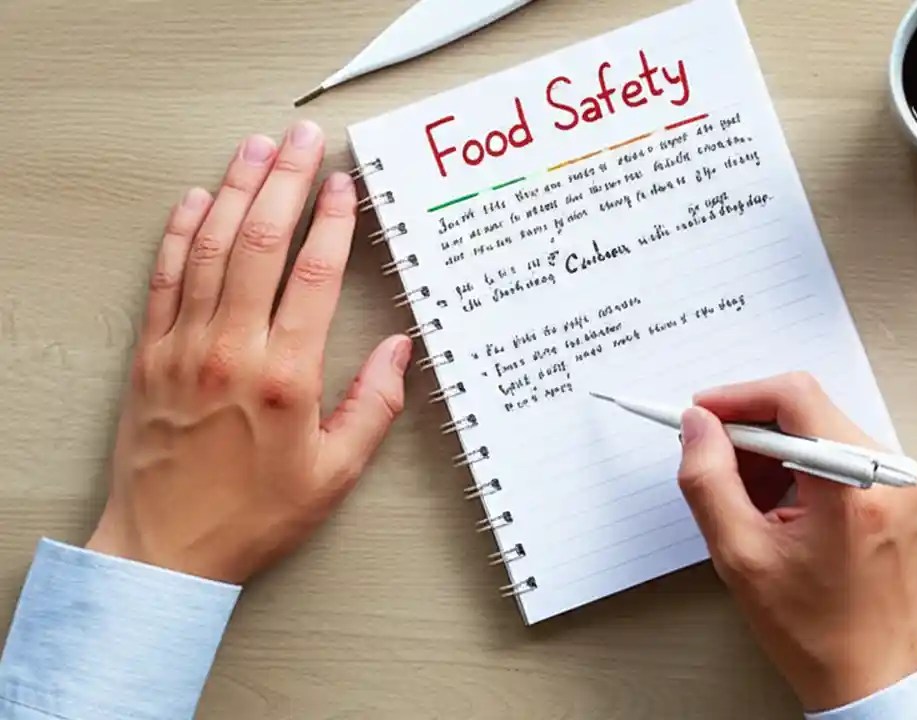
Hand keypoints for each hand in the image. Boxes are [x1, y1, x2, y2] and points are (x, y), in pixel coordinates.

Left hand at [87, 121, 410, 583]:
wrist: (165, 550)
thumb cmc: (253, 516)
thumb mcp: (334, 473)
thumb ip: (372, 406)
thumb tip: (398, 350)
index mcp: (283, 377)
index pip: (311, 275)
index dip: (331, 221)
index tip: (342, 185)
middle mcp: (230, 349)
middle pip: (259, 243)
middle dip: (283, 181)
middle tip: (301, 139)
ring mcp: (183, 347)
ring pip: (209, 248)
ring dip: (233, 190)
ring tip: (254, 149)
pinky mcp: (149, 354)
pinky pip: (164, 278)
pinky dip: (180, 233)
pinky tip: (195, 201)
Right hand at [677, 373, 916, 710]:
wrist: (871, 676)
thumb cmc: (816, 632)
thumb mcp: (740, 556)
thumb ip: (709, 481)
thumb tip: (697, 427)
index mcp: (853, 484)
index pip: (793, 397)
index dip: (737, 398)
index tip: (700, 417)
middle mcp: (885, 471)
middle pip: (804, 409)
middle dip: (748, 431)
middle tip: (711, 463)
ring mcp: (895, 479)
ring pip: (815, 429)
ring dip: (769, 452)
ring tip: (743, 502)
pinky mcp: (892, 490)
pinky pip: (833, 453)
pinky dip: (794, 468)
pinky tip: (773, 509)